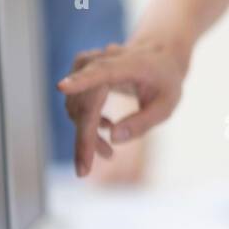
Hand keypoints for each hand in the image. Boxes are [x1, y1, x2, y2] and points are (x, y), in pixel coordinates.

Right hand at [57, 37, 187, 177]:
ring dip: (86, 134)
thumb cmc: (165, 81)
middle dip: (82, 138)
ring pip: (76, 106)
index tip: (62, 87)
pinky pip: (75, 102)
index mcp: (129, 64)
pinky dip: (84, 123)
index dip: (81, 81)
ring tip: (108, 152)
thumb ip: (143, 122)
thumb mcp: (166, 105)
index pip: (102, 73)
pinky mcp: (82, 72)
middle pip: (85, 103)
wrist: (159, 57)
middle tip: (84, 170)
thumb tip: (113, 138)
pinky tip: (105, 129)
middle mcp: (104, 60)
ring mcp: (90, 64)